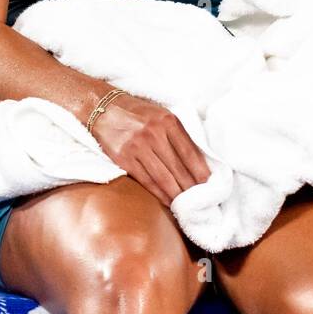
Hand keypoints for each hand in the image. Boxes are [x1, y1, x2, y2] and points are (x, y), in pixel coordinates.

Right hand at [88, 92, 211, 207]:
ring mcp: (138, 147)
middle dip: (192, 188)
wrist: (102, 107)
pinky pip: (147, 181)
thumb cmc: (136, 112)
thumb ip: (178, 134)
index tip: (210, 186)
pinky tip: (168, 201)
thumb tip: (198, 161)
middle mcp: (154, 133)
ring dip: (177, 195)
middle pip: (179, 168)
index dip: (201, 173)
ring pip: (164, 178)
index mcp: (168, 121)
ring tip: (187, 206)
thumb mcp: (161, 114)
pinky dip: (159, 194)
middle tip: (202, 202)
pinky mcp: (124, 158)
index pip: (190, 153)